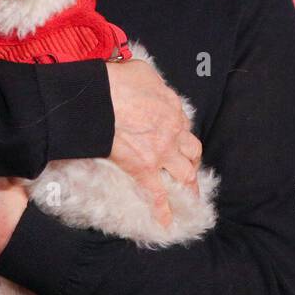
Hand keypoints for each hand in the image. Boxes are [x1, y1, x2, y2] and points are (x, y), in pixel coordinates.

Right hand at [103, 59, 201, 228]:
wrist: (102, 99)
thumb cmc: (118, 81)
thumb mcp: (141, 71)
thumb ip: (150, 82)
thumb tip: (145, 84)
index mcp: (173, 108)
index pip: (183, 124)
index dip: (181, 132)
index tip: (177, 138)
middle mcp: (173, 132)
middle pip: (191, 151)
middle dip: (192, 160)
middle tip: (189, 166)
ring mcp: (160, 153)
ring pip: (184, 174)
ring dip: (188, 184)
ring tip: (190, 195)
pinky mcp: (144, 170)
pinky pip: (157, 195)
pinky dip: (163, 211)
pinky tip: (166, 223)